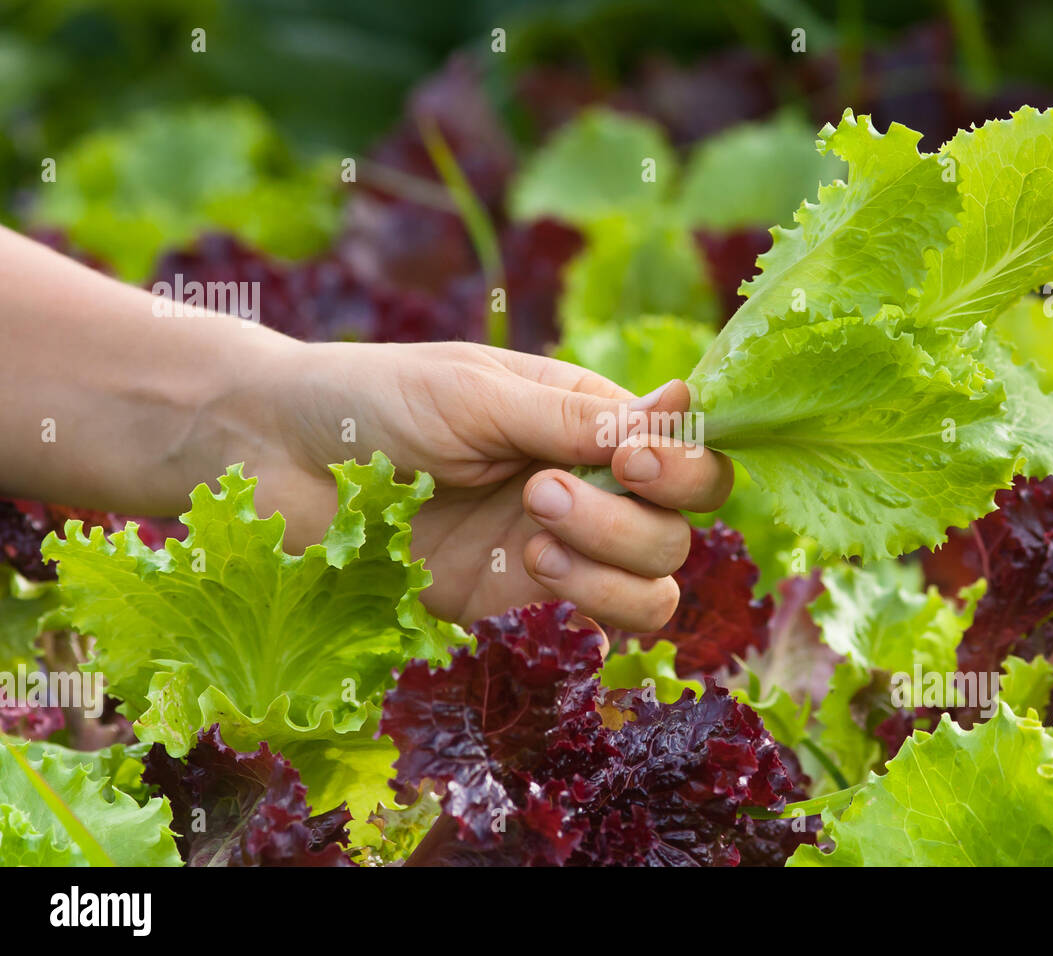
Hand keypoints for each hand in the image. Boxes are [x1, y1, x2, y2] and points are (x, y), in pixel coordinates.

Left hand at [228, 340, 733, 631]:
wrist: (275, 459)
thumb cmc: (374, 400)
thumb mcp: (479, 395)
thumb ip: (577, 418)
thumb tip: (686, 402)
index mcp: (584, 414)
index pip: (685, 446)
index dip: (684, 460)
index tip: (633, 458)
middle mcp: (585, 479)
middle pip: (680, 520)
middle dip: (631, 514)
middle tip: (540, 490)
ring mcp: (556, 542)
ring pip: (656, 577)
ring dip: (613, 559)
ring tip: (532, 535)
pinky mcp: (516, 596)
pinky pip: (604, 617)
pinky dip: (595, 599)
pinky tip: (530, 566)